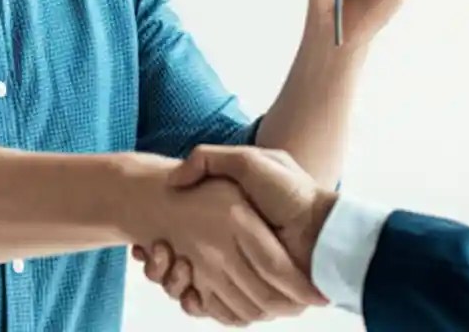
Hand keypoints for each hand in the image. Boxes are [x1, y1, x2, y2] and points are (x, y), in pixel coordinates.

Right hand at [120, 154, 325, 325]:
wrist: (322, 228)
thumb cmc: (288, 192)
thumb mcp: (247, 162)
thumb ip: (209, 160)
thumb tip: (173, 180)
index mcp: (228, 221)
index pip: (182, 237)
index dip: (160, 245)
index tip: (146, 243)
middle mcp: (231, 250)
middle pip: (181, 267)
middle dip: (160, 267)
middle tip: (149, 256)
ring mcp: (240, 275)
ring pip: (192, 289)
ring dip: (172, 284)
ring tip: (164, 270)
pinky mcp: (250, 297)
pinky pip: (216, 309)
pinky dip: (197, 305)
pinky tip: (187, 293)